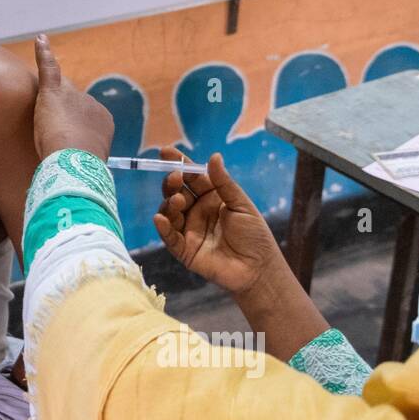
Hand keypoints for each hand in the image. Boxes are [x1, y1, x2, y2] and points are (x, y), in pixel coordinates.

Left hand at [31, 34, 113, 159]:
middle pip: (68, 107)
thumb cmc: (80, 169)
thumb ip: (81, 157)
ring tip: (45, 127)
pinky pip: (48, 68)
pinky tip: (40, 39)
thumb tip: (79, 173)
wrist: (76, 162)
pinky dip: (44, 53)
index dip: (68, 134)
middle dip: (58, 122)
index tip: (66, 150)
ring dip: (48, 109)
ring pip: (55, 96)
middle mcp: (92, 104)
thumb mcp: (85, 164)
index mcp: (103, 121)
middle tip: (54, 144)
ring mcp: (73, 96)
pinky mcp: (53, 91)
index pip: (80, 120)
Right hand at [151, 148, 284, 295]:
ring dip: (169, 203)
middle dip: (171, 182)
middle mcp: (197, 211)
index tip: (166, 151)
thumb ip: (224, 183)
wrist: (258, 268)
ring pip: (169, 212)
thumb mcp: (241, 204)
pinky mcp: (184, 250)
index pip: (192, 177)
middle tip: (175, 178)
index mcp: (211, 198)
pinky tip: (160, 218)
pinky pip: (169, 237)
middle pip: (176, 192)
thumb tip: (214, 156)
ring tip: (178, 200)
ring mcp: (189, 230)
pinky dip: (162, 226)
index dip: (179, 163)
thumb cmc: (254, 235)